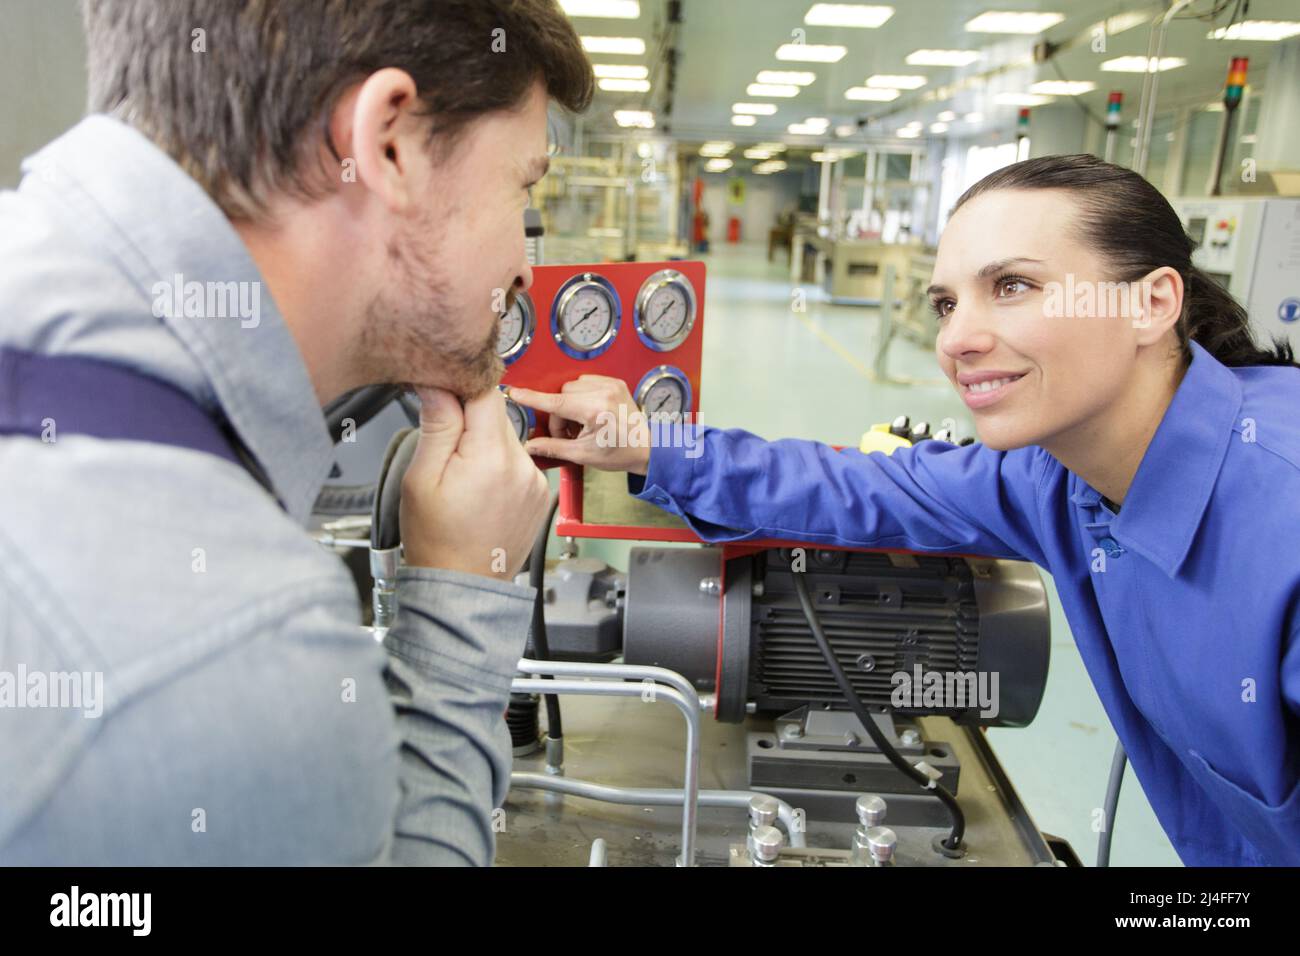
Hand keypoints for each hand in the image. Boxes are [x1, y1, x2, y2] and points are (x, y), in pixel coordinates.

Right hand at [399, 387, 551, 579]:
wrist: (462, 585)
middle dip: (471, 422)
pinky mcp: (541, 494)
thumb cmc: (437, 539)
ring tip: (463, 479)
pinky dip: (501, 467)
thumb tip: (439, 383)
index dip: (463, 388)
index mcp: (492, 457)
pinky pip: (519, 463)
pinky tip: (482, 492)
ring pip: (508, 439)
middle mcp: (522, 466)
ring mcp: (535, 481)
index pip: (488, 392)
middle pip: (498, 415)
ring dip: (486, 446)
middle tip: (446, 452)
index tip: (445, 397)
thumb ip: (437, 425)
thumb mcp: (422, 477)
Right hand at [508, 375, 650, 474]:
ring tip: (581, 424)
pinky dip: (582, 396)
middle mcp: (604, 393)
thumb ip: (553, 447)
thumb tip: (530, 446)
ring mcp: (611, 385)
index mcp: (596, 411)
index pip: (556, 402)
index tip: (515, 393)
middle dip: (559, 415)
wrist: (646, 447)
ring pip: (572, 387)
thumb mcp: (583, 454)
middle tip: (568, 434)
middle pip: (562, 395)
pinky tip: (590, 413)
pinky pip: (586, 382)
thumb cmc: (619, 453)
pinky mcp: (615, 381)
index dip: (532, 399)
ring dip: (570, 404)